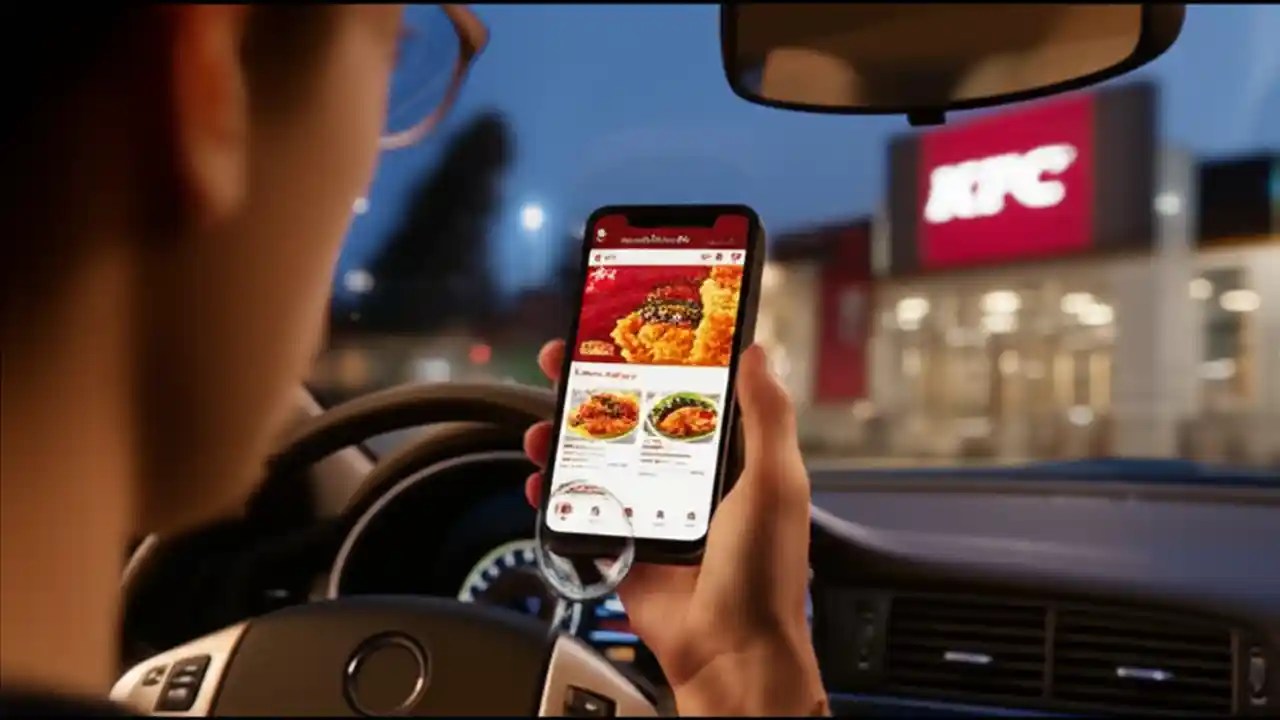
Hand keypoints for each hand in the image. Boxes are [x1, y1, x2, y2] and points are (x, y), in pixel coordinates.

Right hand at [523, 340, 827, 715]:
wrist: (728, 651)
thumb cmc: (765, 574)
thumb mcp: (776, 482)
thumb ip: (767, 415)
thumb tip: (757, 352)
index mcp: (730, 457)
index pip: (689, 392)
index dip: (656, 360)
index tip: (627, 331)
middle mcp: (688, 478)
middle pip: (632, 416)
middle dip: (595, 388)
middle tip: (565, 363)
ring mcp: (652, 509)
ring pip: (599, 457)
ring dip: (566, 436)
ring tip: (544, 424)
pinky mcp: (623, 543)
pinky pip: (582, 508)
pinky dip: (556, 492)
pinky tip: (542, 480)